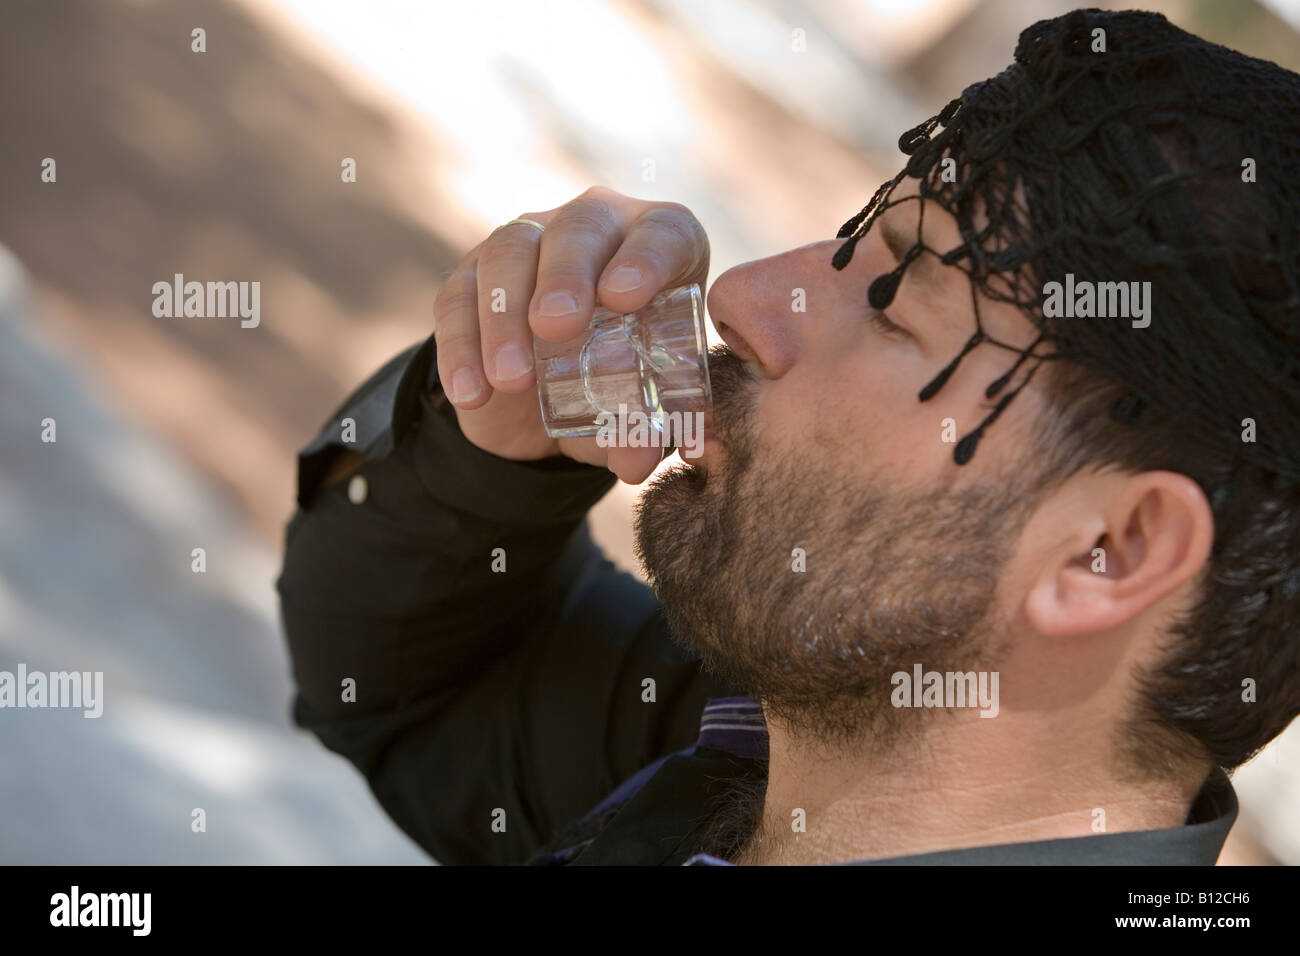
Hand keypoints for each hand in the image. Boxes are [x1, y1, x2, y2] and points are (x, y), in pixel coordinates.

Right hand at [432, 186, 709, 483]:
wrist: (548, 408)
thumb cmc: (620, 392)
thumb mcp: (636, 419)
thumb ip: (642, 434)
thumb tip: (634, 460)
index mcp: (660, 251)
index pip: (663, 232)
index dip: (646, 257)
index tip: (624, 298)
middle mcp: (596, 231)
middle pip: (580, 228)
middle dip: (566, 276)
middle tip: (558, 327)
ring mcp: (528, 245)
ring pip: (510, 251)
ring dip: (507, 315)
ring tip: (515, 380)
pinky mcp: (471, 277)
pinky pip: (457, 298)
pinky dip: (461, 347)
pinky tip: (472, 393)